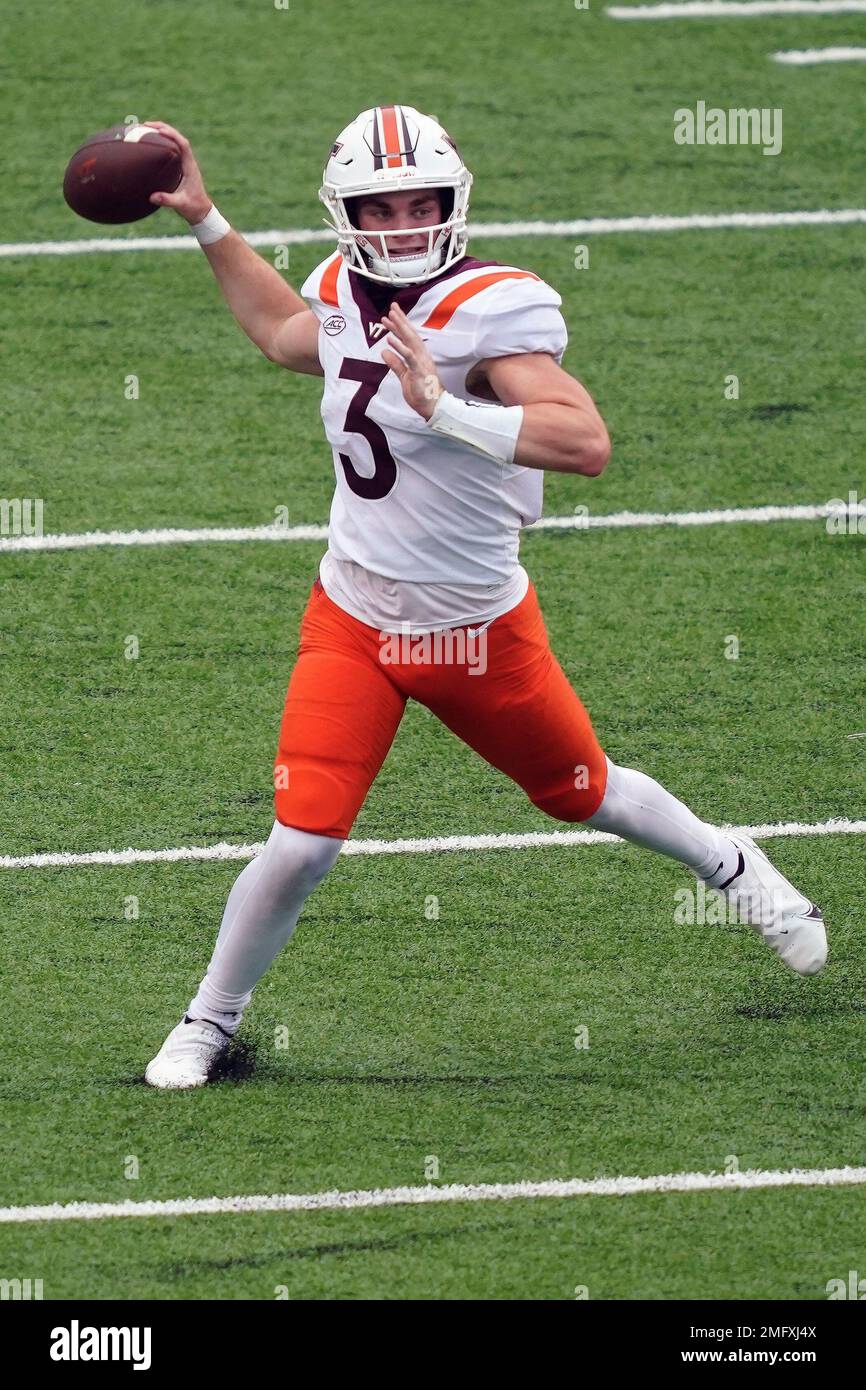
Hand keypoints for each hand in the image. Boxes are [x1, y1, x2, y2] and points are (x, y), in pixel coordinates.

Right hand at [142, 121, 212, 224]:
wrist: (202, 213)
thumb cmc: (193, 208)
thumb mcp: (180, 205)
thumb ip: (167, 200)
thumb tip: (152, 197)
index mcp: (190, 167)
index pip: (183, 145)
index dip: (171, 135)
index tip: (158, 130)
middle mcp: (189, 162)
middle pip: (178, 138)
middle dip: (163, 128)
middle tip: (146, 124)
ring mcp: (186, 164)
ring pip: (175, 142)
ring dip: (163, 132)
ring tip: (146, 128)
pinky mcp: (182, 167)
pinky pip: (172, 149)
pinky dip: (162, 143)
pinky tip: (151, 143)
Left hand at [380, 303, 443, 419]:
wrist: (433, 406)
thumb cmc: (421, 392)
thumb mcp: (404, 376)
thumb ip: (395, 364)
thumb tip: (384, 352)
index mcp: (419, 356)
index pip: (408, 337)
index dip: (399, 325)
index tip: (390, 315)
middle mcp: (421, 355)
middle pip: (410, 334)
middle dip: (400, 320)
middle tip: (391, 307)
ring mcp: (421, 362)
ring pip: (410, 341)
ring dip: (399, 328)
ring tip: (389, 317)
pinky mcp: (419, 371)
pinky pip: (408, 356)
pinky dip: (400, 346)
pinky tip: (390, 338)